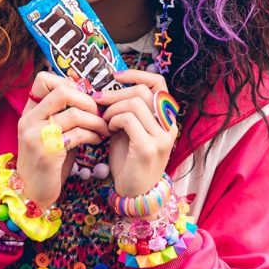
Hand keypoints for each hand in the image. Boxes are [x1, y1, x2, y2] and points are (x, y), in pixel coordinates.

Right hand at [16, 72, 108, 209]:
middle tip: (98, 112)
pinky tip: (97, 139)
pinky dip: (93, 134)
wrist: (34, 194)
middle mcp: (29, 121)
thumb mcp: (54, 135)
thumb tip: (89, 96)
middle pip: (62, 91)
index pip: (43, 79)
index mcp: (29, 113)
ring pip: (74, 113)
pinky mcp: (48, 153)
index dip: (68, 83)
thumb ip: (66, 116)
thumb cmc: (49, 164)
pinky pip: (77, 133)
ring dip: (95, 120)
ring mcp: (36, 136)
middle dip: (87, 100)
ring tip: (103, 128)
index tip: (83, 98)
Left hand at [98, 69, 177, 196]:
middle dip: (116, 93)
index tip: (116, 76)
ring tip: (106, 121)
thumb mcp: (129, 131)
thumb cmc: (128, 162)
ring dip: (113, 109)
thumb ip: (126, 111)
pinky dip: (114, 120)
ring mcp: (161, 137)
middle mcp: (169, 126)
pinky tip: (108, 131)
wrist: (134, 193)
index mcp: (166, 119)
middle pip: (144, 91)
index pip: (158, 83)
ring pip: (135, 104)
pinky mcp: (148, 148)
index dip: (137, 74)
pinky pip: (128, 119)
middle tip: (99, 101)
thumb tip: (107, 89)